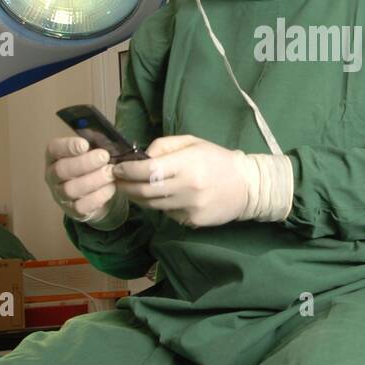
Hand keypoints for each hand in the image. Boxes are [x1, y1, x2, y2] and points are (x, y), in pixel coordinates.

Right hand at [44, 136, 122, 224]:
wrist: (102, 194)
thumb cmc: (95, 167)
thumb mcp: (94, 152)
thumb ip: (95, 144)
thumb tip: (106, 138)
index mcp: (56, 157)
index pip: (54, 149)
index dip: (68, 146)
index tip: (85, 144)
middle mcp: (53, 176)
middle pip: (61, 170)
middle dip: (84, 163)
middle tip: (104, 157)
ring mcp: (61, 195)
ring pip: (70, 189)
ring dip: (93, 180)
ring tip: (110, 173)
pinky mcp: (73, 211)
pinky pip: (81, 206)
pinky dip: (98, 196)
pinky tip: (111, 187)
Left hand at [112, 135, 291, 227]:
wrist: (247, 186)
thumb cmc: (217, 159)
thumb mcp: (193, 142)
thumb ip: (165, 146)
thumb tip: (141, 157)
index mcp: (187, 164)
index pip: (148, 169)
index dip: (128, 170)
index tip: (118, 168)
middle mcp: (187, 187)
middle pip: (145, 191)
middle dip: (125, 186)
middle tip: (116, 181)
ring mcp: (190, 207)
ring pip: (153, 205)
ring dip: (138, 197)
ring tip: (131, 189)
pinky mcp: (192, 221)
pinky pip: (168, 214)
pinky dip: (160, 206)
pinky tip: (163, 198)